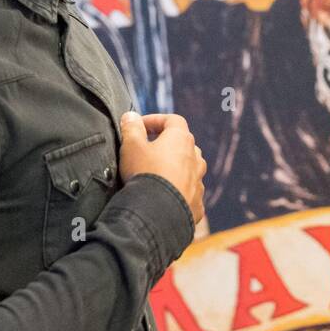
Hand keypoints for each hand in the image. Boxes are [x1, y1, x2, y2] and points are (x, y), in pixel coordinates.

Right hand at [119, 111, 205, 225]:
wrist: (157, 213)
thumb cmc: (145, 174)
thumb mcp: (131, 146)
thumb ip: (131, 128)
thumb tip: (131, 116)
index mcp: (182, 140)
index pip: (173, 120)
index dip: (155, 120)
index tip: (140, 126)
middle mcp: (196, 158)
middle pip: (184, 144)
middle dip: (167, 145)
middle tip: (148, 150)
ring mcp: (199, 182)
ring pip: (190, 169)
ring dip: (175, 168)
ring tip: (157, 175)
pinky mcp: (197, 204)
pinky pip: (189, 193)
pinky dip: (178, 191)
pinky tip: (164, 198)